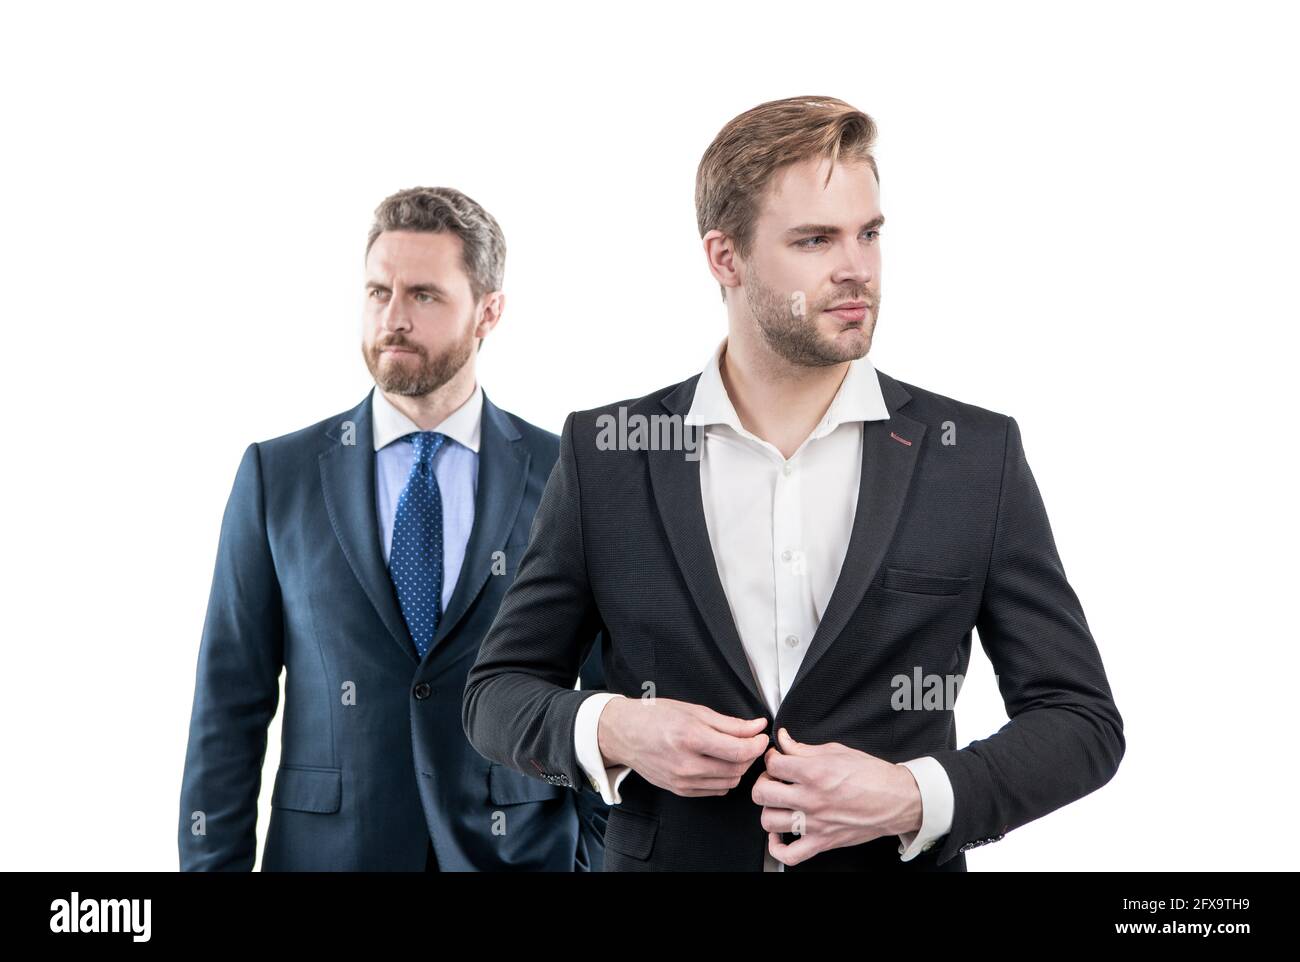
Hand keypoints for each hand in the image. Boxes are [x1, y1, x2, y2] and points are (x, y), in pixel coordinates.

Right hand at [597, 696, 767, 796]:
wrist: (624, 734)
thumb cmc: (655, 717)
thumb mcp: (694, 711)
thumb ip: (729, 723)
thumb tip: (757, 726)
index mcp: (691, 738)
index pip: (739, 751)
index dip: (757, 744)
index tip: (762, 736)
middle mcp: (687, 764)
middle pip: (737, 769)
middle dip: (751, 755)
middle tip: (751, 741)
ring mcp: (683, 781)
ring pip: (729, 782)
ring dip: (739, 768)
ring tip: (734, 751)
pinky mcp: (681, 791)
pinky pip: (715, 790)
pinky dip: (724, 778)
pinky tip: (719, 763)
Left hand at [754, 727, 921, 866]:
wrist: (897, 800)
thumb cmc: (872, 775)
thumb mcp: (836, 751)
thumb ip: (803, 747)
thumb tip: (783, 740)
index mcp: (815, 773)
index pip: (772, 764)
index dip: (771, 758)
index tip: (776, 758)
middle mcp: (812, 799)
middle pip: (762, 793)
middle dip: (763, 782)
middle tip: (773, 779)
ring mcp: (815, 823)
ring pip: (769, 821)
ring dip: (769, 810)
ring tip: (778, 803)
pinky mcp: (822, 842)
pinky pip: (789, 854)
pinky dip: (777, 847)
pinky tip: (779, 835)